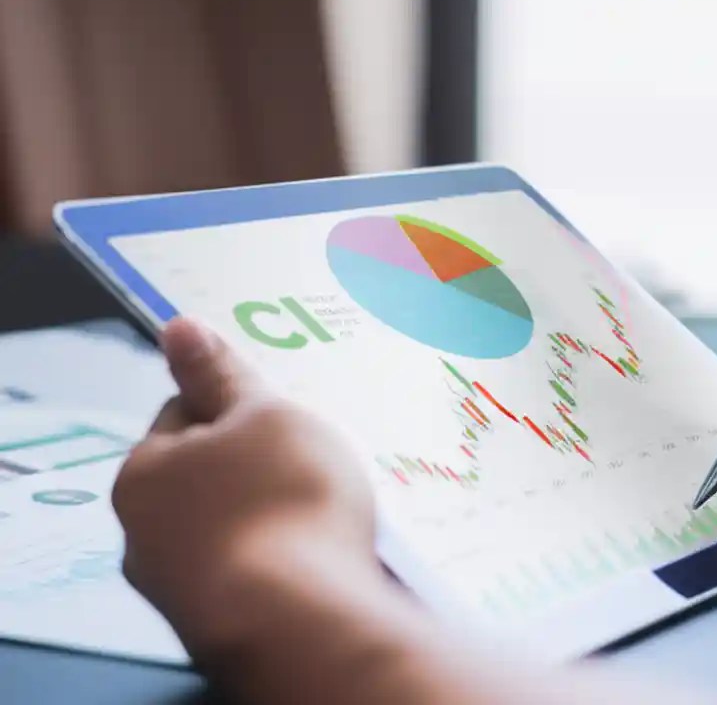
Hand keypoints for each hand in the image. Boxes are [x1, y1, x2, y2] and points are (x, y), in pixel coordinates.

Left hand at [113, 318, 377, 655]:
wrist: (305, 624)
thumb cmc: (283, 505)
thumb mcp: (265, 415)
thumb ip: (222, 375)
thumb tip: (178, 328)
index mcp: (143, 475)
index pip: (183, 415)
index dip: (236, 404)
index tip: (281, 409)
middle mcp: (148, 536)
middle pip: (209, 477)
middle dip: (259, 464)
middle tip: (315, 452)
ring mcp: (186, 588)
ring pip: (239, 528)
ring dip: (277, 514)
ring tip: (335, 505)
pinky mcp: (228, 626)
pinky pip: (263, 572)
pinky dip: (290, 559)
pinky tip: (329, 552)